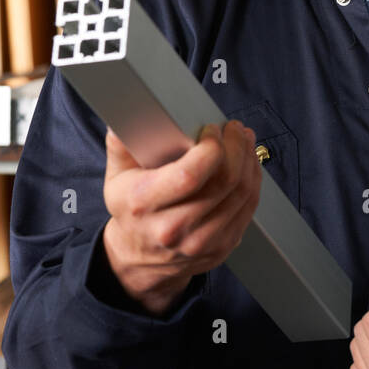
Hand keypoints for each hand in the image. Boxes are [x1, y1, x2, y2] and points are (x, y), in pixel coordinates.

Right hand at [101, 121, 261, 315]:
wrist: (138, 259)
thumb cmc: (130, 210)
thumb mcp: (116, 176)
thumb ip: (122, 142)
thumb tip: (130, 109)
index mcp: (145, 204)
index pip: (189, 175)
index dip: (211, 148)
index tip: (212, 129)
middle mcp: (173, 228)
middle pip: (223, 182)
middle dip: (236, 147)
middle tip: (234, 128)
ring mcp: (200, 242)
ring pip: (242, 194)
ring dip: (249, 160)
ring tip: (244, 140)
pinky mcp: (221, 247)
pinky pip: (248, 209)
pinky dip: (253, 181)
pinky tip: (249, 164)